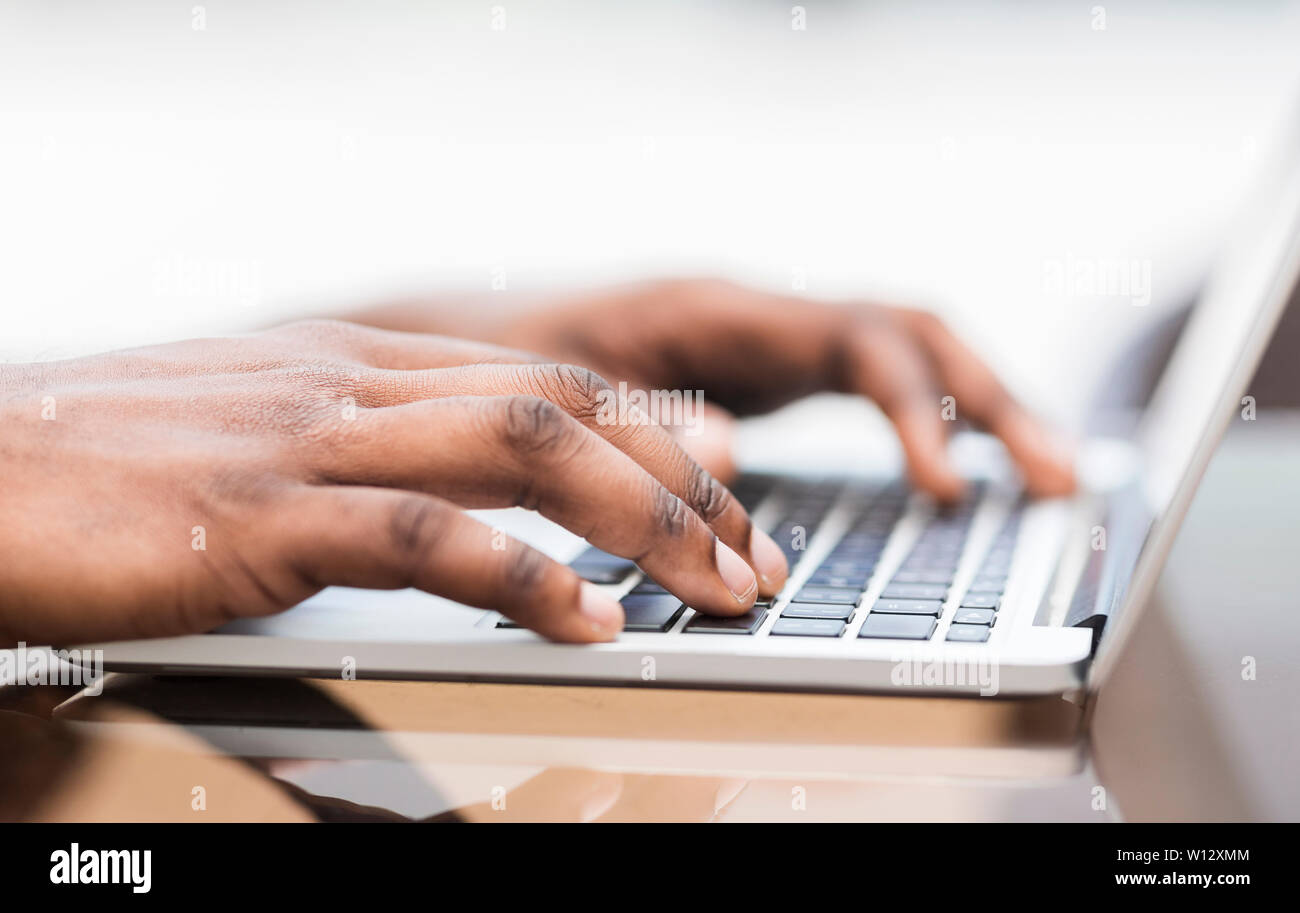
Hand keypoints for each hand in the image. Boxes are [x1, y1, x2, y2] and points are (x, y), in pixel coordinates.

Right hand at [0, 320, 787, 645]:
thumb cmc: (112, 469)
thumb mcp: (265, 435)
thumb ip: (365, 448)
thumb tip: (456, 500)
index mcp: (363, 359)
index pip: (550, 375)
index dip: (654, 431)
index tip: (727, 486)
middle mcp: (356, 378)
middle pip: (565, 403)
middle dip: (681, 482)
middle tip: (753, 556)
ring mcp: (311, 435)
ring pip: (524, 444)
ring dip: (639, 518)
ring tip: (715, 587)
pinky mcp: (262, 511)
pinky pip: (425, 530)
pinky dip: (522, 573)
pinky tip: (586, 620)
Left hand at [375, 279, 1073, 498]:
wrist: (462, 348)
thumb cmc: (503, 359)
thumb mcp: (558, 387)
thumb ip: (638, 415)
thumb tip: (729, 455)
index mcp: (718, 307)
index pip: (855, 340)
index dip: (915, 410)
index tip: (948, 486)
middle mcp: (757, 316)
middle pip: (907, 335)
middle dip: (990, 399)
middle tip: (1056, 478)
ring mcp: (767, 345)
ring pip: (901, 356)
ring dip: (979, 408)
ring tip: (1047, 478)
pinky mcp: (765, 378)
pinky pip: (868, 388)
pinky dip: (923, 424)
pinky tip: (954, 474)